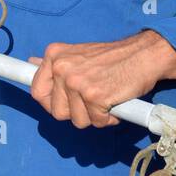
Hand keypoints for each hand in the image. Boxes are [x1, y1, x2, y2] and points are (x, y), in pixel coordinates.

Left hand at [27, 31, 174, 129]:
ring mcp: (77, 83)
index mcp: (55, 55)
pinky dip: (107, 118)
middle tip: (92, 101)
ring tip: (105, 100)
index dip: (49, 103)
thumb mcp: (79, 54)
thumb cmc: (114, 57)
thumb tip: (30, 64)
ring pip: (76, 120)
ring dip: (93, 117)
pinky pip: (95, 121)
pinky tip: (115, 103)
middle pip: (56, 112)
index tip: (61, 105)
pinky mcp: (94, 96)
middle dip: (76, 113)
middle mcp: (62, 68)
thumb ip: (57, 64)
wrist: (144, 55)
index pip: (37, 91)